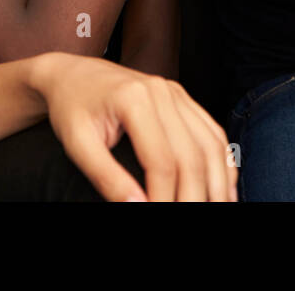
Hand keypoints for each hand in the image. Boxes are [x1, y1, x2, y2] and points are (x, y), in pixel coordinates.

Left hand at [29, 52, 236, 201]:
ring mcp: (176, 92)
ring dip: (218, 183)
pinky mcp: (182, 98)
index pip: (161, 161)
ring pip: (211, 144)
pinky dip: (223, 162)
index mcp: (134, 99)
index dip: (164, 197)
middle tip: (192, 219)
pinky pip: (212, 131)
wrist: (72, 74)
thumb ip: (106, 177)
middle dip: (195, 196)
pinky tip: (223, 188)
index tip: (159, 215)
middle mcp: (162, 91)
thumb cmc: (71, 109)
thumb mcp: (77, 145)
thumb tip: (138, 207)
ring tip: (220, 209)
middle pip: (192, 155)